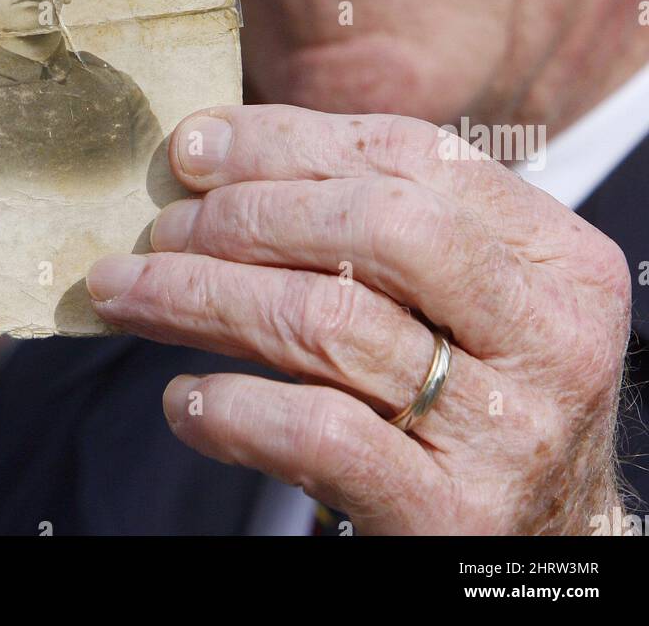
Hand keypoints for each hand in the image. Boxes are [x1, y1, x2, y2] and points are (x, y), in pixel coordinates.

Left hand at [85, 107, 632, 534]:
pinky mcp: (451, 513)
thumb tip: (215, 153)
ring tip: (130, 292)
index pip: (412, 156)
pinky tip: (183, 399)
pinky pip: (317, 432)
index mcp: (556, 257)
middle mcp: (548, 336)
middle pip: (375, 227)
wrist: (549, 548)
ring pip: (328, 321)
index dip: (288, 140)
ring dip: (203, 297)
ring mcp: (507, 429)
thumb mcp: (469, 298)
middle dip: (247, 214)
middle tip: (165, 227)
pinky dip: (231, 408)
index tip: (195, 145)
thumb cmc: (481, 397)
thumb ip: (378, 221)